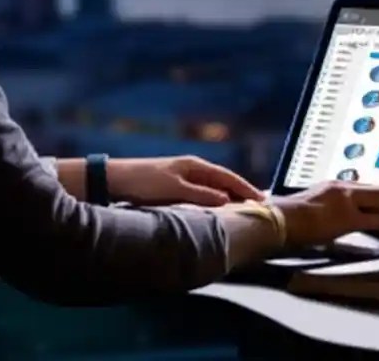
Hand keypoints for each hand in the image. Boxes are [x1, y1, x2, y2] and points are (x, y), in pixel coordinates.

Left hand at [107, 156, 264, 206]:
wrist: (116, 180)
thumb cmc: (145, 182)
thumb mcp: (174, 190)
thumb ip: (201, 195)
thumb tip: (226, 200)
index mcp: (195, 166)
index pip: (228, 177)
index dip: (246, 188)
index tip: (262, 199)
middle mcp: (193, 170)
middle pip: (224, 182)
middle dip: (241, 193)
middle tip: (260, 206)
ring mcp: (185, 178)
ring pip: (214, 189)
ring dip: (228, 199)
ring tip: (244, 210)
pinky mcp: (176, 188)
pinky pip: (203, 195)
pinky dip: (214, 202)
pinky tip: (218, 211)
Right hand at [271, 181, 378, 246]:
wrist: (273, 222)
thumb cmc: (284, 221)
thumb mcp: (311, 212)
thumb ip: (326, 214)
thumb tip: (334, 226)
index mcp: (335, 186)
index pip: (369, 189)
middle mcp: (343, 187)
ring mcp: (346, 199)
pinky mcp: (346, 216)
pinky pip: (378, 219)